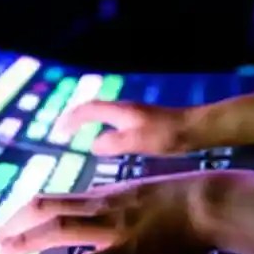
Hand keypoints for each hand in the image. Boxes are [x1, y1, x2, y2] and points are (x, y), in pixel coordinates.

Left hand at [0, 173, 212, 253]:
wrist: (202, 201)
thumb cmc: (171, 198)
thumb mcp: (129, 192)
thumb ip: (103, 205)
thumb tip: (79, 215)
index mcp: (98, 197)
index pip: (48, 201)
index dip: (21, 215)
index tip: (3, 227)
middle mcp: (98, 209)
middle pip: (44, 211)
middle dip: (13, 227)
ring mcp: (112, 229)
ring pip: (59, 229)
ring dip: (26, 242)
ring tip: (3, 253)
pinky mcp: (129, 252)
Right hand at [55, 100, 197, 156]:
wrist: (196, 128)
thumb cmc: (167, 135)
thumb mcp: (139, 142)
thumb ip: (114, 143)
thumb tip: (92, 145)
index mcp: (119, 111)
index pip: (87, 110)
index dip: (70, 120)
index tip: (58, 133)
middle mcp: (123, 108)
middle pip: (92, 107)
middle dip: (74, 117)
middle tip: (61, 130)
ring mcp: (133, 112)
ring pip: (103, 112)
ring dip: (87, 120)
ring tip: (77, 132)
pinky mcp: (142, 119)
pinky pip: (112, 119)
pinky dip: (100, 124)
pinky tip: (106, 137)